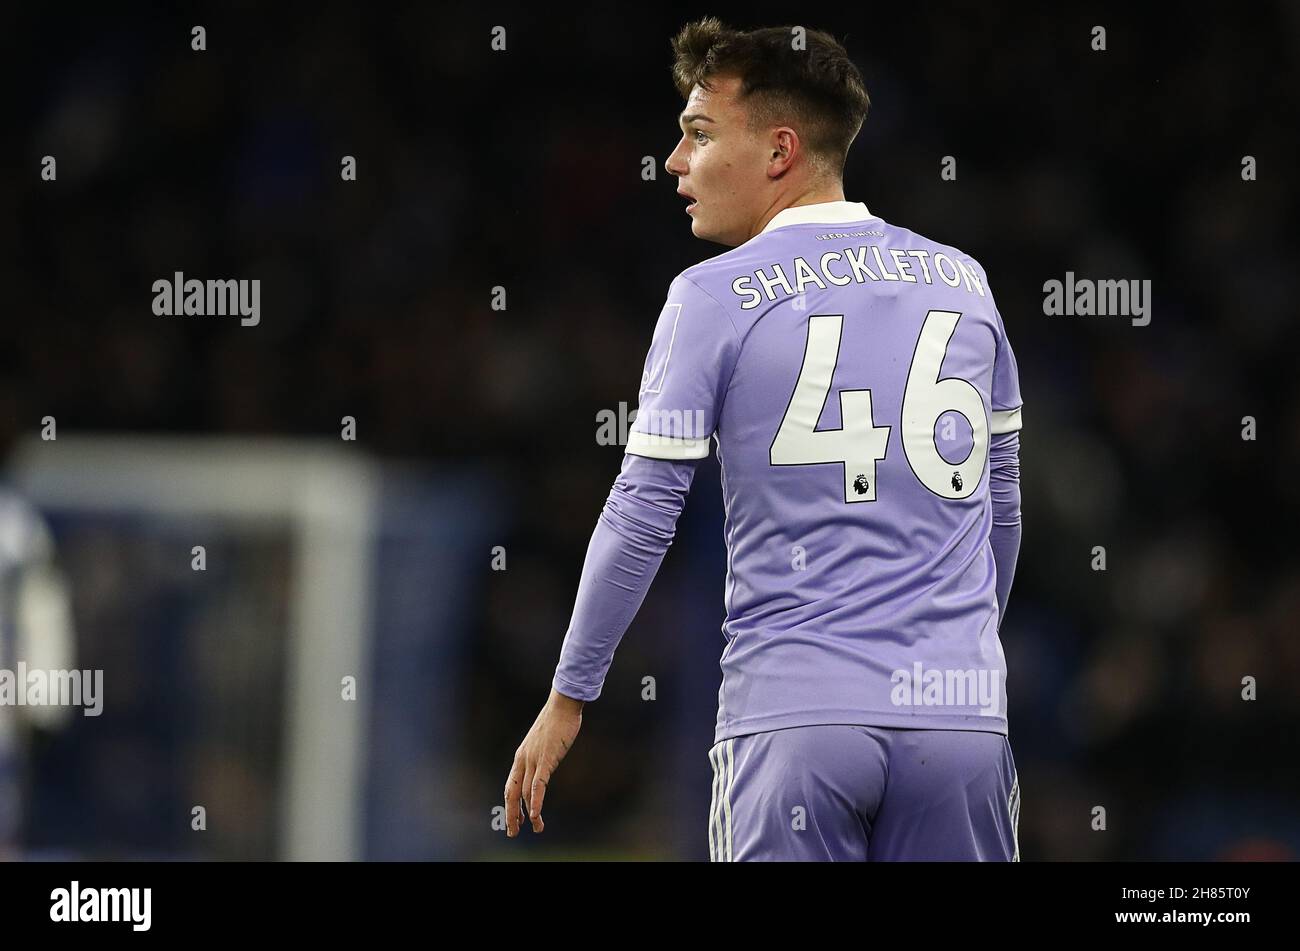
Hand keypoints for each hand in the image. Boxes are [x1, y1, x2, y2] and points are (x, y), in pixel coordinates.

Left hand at [504, 688, 583, 836]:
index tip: (515, 819)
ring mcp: (533, 760)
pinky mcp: (546, 759)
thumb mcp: (544, 742)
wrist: (562, 706)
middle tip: (513, 833)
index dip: (510, 805)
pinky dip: (536, 801)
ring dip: (528, 814)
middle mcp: (523, 760)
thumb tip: (545, 764)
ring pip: (525, 793)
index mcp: (521, 756)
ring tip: (535, 829)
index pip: (511, 786)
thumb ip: (541, 755)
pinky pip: (538, 785)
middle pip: (512, 793)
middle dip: (512, 815)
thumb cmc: (556, 722)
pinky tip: (536, 814)